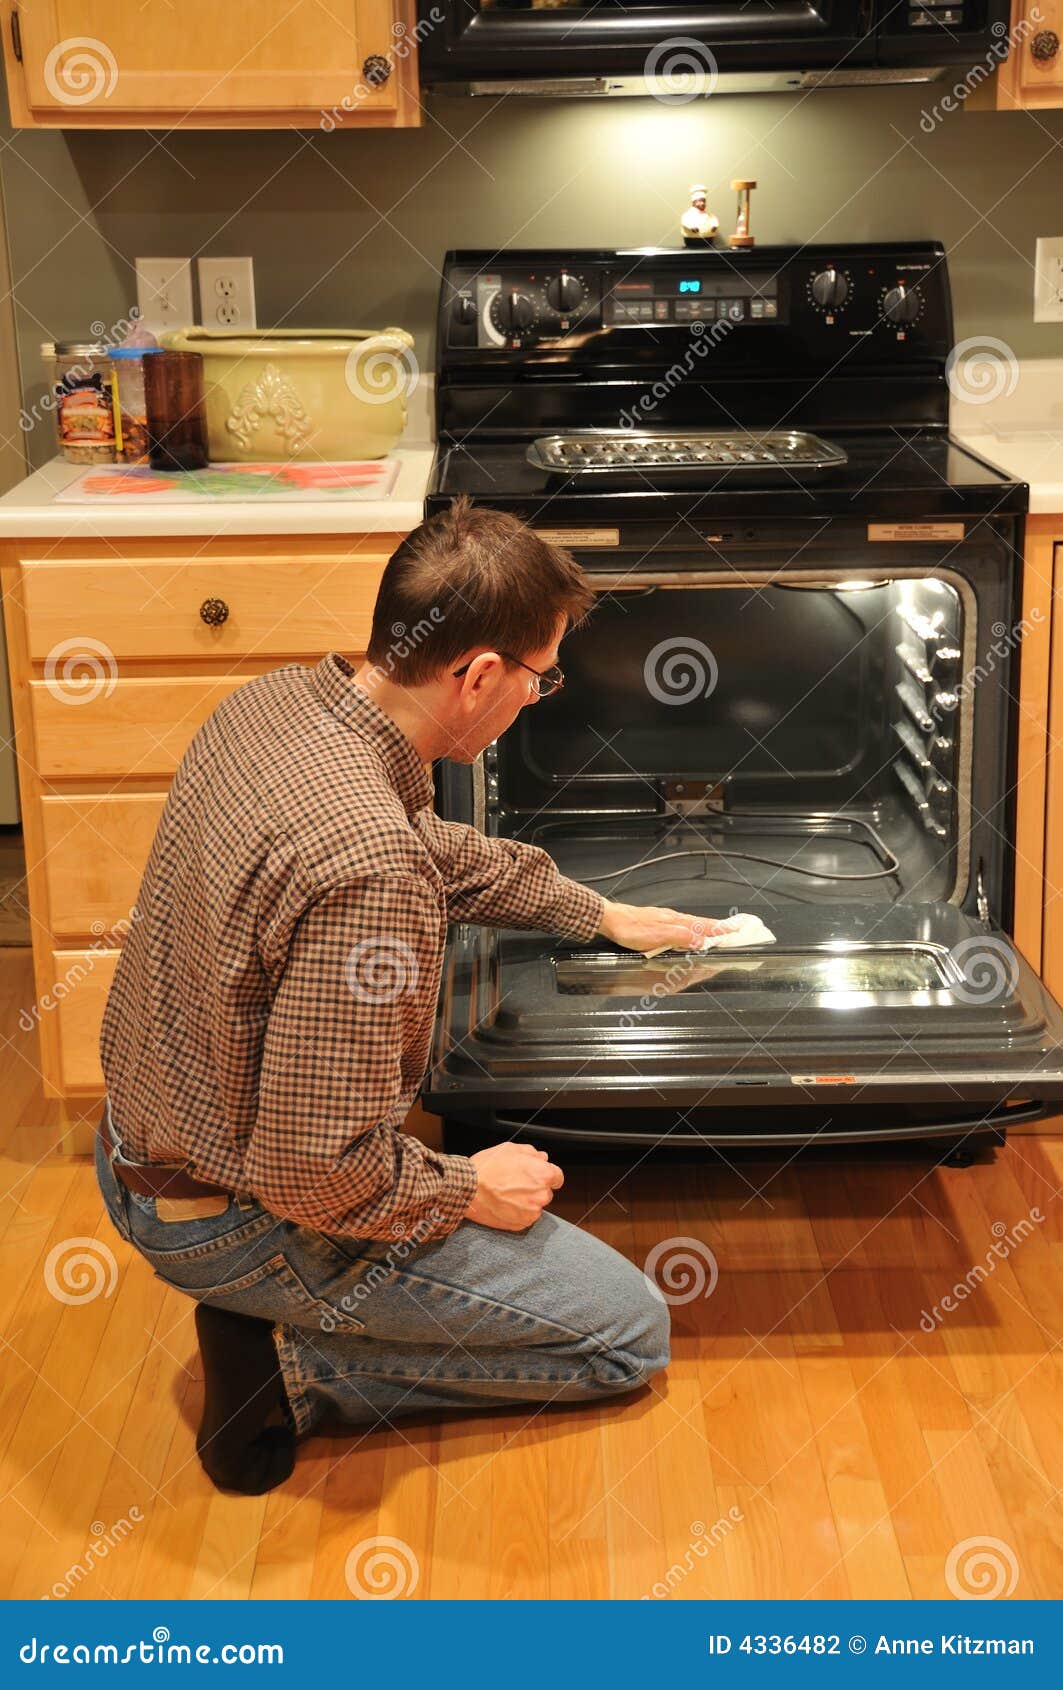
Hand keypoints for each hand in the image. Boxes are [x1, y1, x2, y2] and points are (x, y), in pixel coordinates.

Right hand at [463, 1142, 563, 1231]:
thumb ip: (531, 1153)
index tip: (537, 1176)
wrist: (467, 1188)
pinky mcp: (521, 1224)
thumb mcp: (510, 1149)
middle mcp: (541, 1195)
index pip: (557, 1177)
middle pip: (546, 1192)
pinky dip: (517, 1213)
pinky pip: (525, 1218)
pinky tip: (504, 1204)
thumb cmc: (487, 1168)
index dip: (546, 1175)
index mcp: (543, 1174)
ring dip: (526, 1202)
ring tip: (506, 1194)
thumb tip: (542, 1158)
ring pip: (535, 1206)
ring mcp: (531, 1212)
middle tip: (515, 1183)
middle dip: (535, 1188)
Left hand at [597, 899, 734, 954]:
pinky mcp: (656, 922)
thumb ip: (681, 937)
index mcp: (676, 922)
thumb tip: (702, 941)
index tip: (735, 931)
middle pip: (700, 923)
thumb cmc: (630, 929)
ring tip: (716, 930)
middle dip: (718, 927)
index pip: (704, 926)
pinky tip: (689, 931)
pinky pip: (681, 925)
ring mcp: (665, 919)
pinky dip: (691, 928)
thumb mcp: (658, 936)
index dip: (720, 930)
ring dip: (706, 928)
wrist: (609, 919)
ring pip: (691, 923)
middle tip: (733, 929)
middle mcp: (673, 919)